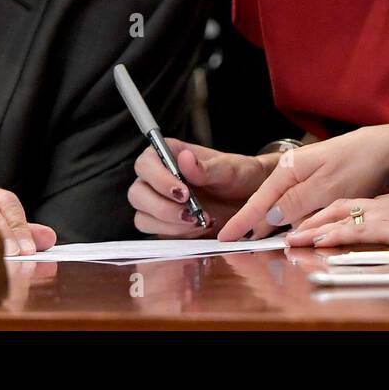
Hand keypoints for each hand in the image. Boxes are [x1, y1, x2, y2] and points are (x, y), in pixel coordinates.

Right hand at [129, 139, 276, 236]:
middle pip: (137, 194)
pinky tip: (200, 229)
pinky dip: (176, 234)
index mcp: (169, 155)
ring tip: (201, 221)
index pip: (146, 163)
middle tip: (191, 213)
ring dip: (169, 224)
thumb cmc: (240, 176)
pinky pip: (157, 234)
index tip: (183, 192)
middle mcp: (158, 178)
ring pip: (143, 217)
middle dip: (162, 207)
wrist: (251, 199)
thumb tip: (185, 159)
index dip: (158, 178)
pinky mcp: (165, 225)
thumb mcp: (229, 169)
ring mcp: (159, 203)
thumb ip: (207, 167)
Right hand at [218, 123, 388, 241]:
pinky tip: (283, 231)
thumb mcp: (326, 188)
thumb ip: (295, 204)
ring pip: (282, 208)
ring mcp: (308, 179)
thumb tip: (267, 219)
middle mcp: (294, 173)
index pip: (259, 201)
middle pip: (266, 204)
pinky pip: (298, 207)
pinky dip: (289, 220)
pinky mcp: (321, 186)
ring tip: (250, 240)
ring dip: (269, 224)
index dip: (241, 222)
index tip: (223, 237)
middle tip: (231, 243)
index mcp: (289, 169)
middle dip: (250, 224)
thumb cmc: (360, 163)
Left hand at [284, 180, 388, 247]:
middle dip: (310, 220)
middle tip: (290, 232)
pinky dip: (334, 235)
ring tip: (293, 239)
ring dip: (313, 228)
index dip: (325, 215)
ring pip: (339, 217)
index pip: (348, 206)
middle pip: (336, 208)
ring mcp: (383, 213)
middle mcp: (380, 205)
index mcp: (387, 203)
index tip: (307, 225)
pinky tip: (319, 241)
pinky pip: (355, 229)